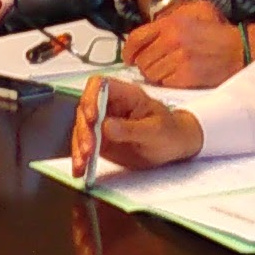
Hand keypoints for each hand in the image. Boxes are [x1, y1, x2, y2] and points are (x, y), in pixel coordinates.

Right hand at [68, 75, 202, 174]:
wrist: (175, 147)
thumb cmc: (170, 132)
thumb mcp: (155, 131)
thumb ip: (131, 129)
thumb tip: (106, 126)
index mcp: (126, 95)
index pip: (100, 85)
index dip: (90, 97)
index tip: (91, 117)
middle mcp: (111, 106)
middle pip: (85, 109)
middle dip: (83, 130)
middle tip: (88, 149)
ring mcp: (103, 122)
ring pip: (81, 129)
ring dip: (78, 146)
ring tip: (82, 164)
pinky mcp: (100, 139)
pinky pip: (85, 145)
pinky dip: (80, 157)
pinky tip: (80, 169)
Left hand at [119, 1, 248, 88]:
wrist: (240, 50)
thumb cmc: (218, 33)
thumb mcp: (194, 14)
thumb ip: (170, 20)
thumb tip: (148, 31)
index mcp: (171, 24)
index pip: (136, 38)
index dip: (128, 51)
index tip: (128, 58)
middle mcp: (171, 40)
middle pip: (142, 60)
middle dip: (146, 65)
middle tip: (156, 65)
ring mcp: (178, 60)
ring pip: (151, 73)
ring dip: (157, 75)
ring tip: (169, 71)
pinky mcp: (185, 77)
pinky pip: (165, 83)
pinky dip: (168, 82)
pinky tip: (178, 77)